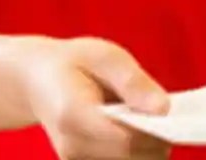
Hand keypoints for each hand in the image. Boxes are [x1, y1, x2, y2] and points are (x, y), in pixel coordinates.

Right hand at [20, 36, 172, 159]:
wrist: (35, 81)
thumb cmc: (73, 63)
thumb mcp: (104, 55)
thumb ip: (132, 82)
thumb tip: (164, 109)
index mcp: (73, 115)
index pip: (127, 140)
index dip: (156, 131)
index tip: (171, 112)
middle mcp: (72, 147)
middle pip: (133, 158)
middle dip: (156, 138)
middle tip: (157, 109)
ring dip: (147, 145)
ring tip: (139, 115)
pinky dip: (136, 149)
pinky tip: (130, 127)